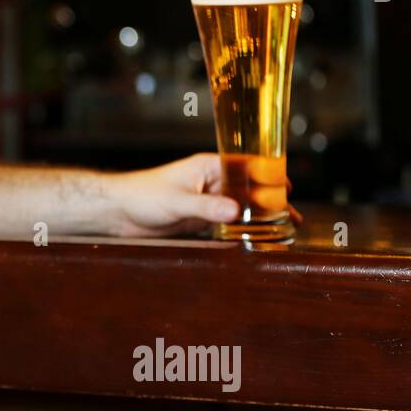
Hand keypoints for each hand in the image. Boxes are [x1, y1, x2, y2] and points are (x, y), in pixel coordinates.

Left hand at [107, 152, 302, 237]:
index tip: (288, 190)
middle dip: (270, 204)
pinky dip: (241, 232)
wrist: (117, 212)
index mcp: (208, 167)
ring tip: (283, 233)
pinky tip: (256, 242)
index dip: (268, 177)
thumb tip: (236, 210)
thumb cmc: (142, 195)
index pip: (246, 167)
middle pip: (248, 191)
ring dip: (258, 220)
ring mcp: (207, 202)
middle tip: (293, 219)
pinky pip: (227, 225)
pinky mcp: (200, 220)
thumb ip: (206, 206)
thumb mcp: (177, 200)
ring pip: (240, 210)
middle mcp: (211, 183)